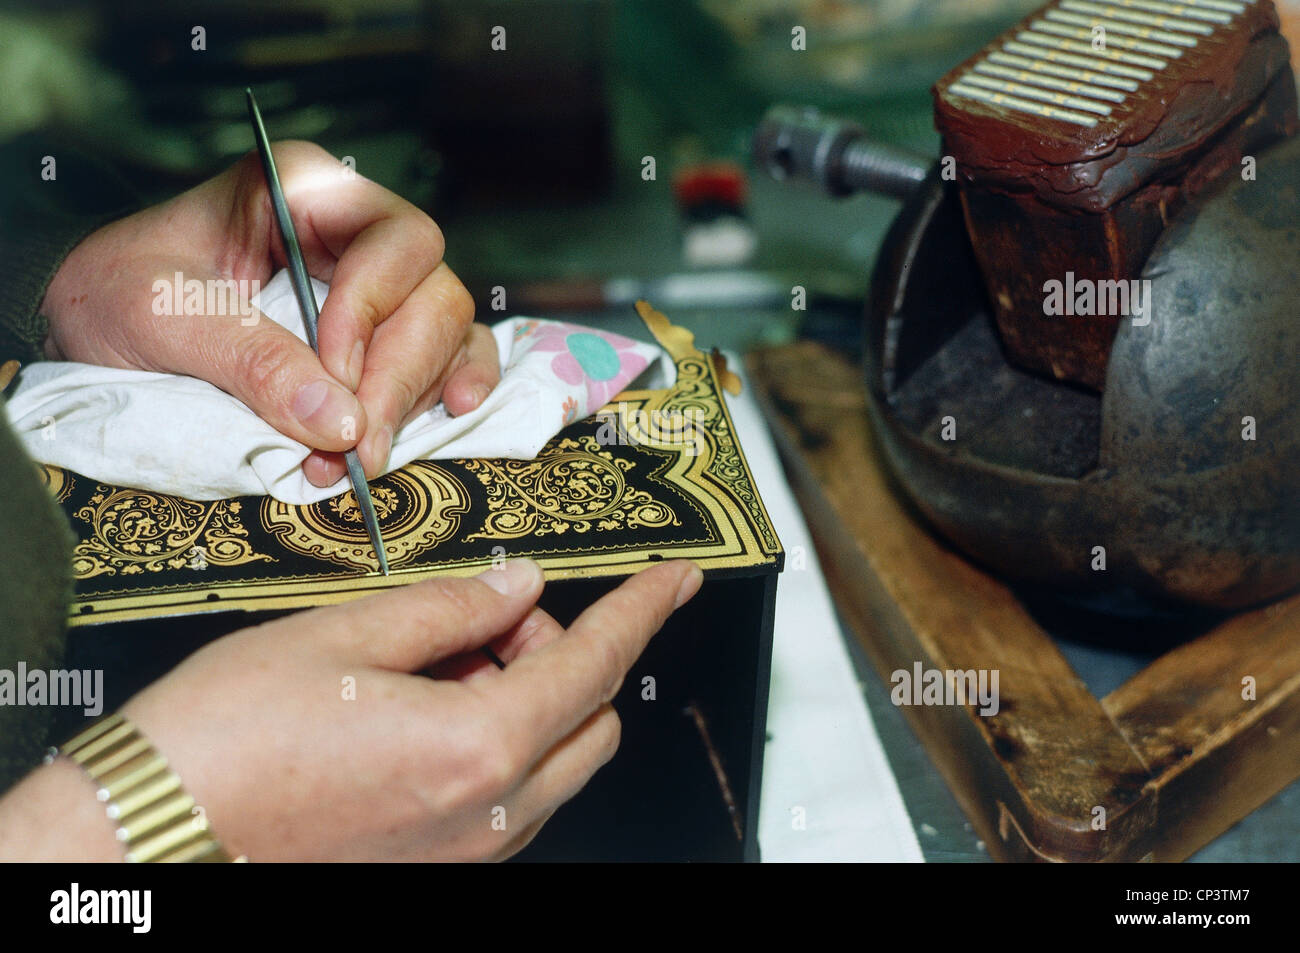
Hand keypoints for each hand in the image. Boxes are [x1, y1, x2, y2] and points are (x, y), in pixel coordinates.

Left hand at [39, 140, 499, 484]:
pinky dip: (456, 384)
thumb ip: (249, 360)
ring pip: (444, 332)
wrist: (91, 323)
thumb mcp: (158, 317)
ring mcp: (376, 287)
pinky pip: (453, 352)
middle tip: (353, 446)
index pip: (391, 240)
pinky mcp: (383, 336)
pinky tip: (450, 411)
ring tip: (356, 459)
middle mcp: (353, 233)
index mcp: (304, 192)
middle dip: (394, 376)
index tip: (334, 376)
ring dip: (411, 399)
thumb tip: (339, 422)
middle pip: (429, 294)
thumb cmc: (114, 293)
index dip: (374, 309)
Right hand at [101, 558, 700, 861]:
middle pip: (590, 721)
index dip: (642, 611)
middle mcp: (486, 817)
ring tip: (443, 661)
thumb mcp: (344, 636)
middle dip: (569, 656)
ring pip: (555, 764)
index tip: (675, 580)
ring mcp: (464, 855)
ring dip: (531, 701)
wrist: (148, 838)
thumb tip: (516, 586)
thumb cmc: (224, 742)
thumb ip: (452, 608)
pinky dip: (499, 745)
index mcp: (476, 748)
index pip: (596, 664)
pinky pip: (509, 801)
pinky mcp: (435, 869)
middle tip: (501, 615)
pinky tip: (427, 708)